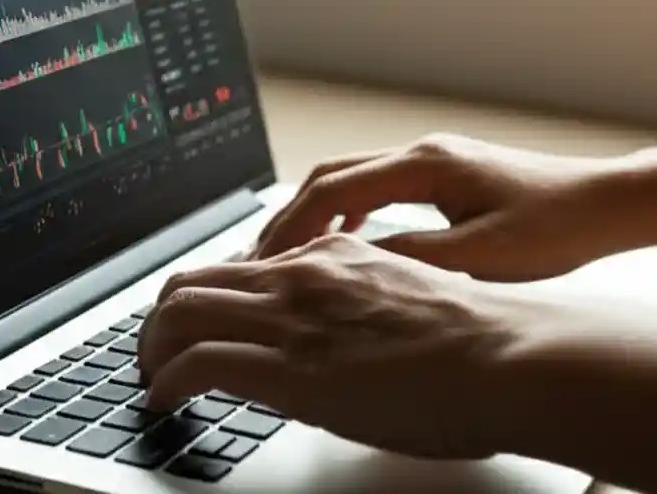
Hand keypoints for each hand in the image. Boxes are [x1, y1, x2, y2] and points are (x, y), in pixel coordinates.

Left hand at [138, 234, 533, 458]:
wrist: (507, 357)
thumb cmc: (477, 341)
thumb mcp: (404, 302)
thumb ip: (359, 308)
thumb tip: (337, 338)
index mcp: (332, 256)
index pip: (241, 266)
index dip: (206, 297)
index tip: (199, 324)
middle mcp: (301, 274)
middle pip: (193, 279)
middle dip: (160, 320)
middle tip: (154, 352)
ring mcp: (290, 316)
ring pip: (179, 312)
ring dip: (151, 349)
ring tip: (150, 378)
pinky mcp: (287, 366)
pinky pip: (196, 363)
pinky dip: (165, 382)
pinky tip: (164, 400)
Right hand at [254, 133, 625, 281]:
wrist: (606, 206)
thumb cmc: (556, 228)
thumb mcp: (479, 256)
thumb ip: (410, 259)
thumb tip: (347, 267)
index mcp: (425, 165)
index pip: (332, 189)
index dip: (290, 227)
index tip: (262, 261)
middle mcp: (422, 154)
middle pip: (330, 177)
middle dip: (290, 218)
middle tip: (259, 260)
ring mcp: (433, 162)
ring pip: (351, 182)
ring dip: (317, 217)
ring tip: (288, 258)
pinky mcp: (446, 178)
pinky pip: (378, 191)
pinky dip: (349, 217)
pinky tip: (343, 249)